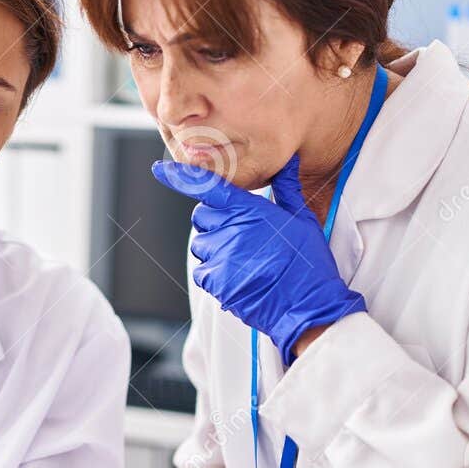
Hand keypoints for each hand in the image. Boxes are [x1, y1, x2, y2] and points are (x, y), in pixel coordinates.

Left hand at [153, 152, 365, 364]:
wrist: (308, 305)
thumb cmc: (308, 262)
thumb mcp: (302, 220)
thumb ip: (287, 188)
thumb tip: (285, 162)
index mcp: (251, 209)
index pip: (208, 187)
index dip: (182, 177)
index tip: (160, 170)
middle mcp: (232, 229)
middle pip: (202, 216)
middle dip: (214, 221)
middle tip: (239, 234)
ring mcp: (222, 255)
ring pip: (200, 244)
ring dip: (214, 248)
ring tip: (242, 259)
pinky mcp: (217, 281)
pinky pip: (201, 271)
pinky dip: (213, 273)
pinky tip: (236, 276)